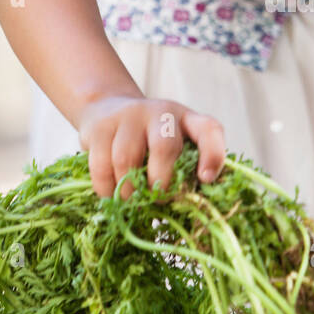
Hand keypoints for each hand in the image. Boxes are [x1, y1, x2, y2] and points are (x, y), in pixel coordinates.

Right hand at [77, 95, 226, 199]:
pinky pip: (100, 164)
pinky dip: (106, 187)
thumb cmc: (149, 138)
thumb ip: (184, 168)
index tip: (206, 179)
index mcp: (187, 119)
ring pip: (126, 158)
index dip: (212, 155)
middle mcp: (160, 113)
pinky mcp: (100, 126)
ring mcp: (128, 116)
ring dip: (129, 189)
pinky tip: (112, 194)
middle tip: (158, 199)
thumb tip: (187, 207)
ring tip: (131, 200)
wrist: (108, 106)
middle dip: (161, 181)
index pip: (209, 130)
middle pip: (164, 146)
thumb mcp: (174, 142)